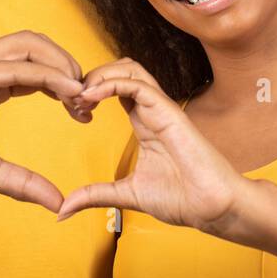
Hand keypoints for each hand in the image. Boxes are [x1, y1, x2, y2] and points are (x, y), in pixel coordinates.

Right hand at [0, 31, 87, 210]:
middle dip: (72, 69)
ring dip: (64, 65)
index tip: (84, 114)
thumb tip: (56, 201)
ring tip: (81, 96)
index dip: (66, 86)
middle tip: (89, 104)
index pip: (39, 69)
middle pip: (41, 47)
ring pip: (32, 45)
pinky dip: (49, 75)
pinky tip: (69, 93)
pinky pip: (18, 66)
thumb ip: (22, 182)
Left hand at [57, 59, 244, 232]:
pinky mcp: (169, 112)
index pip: (114, 88)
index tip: (72, 111)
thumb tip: (63, 210)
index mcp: (144, 122)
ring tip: (80, 97)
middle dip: (91, 77)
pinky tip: (91, 99)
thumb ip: (95, 195)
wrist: (213, 208)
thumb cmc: (182, 199)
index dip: (89, 91)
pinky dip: (110, 84)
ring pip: (129, 68)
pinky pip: (138, 84)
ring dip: (99, 76)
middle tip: (71, 100)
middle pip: (120, 69)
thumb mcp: (126, 194)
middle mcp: (152, 110)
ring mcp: (162, 108)